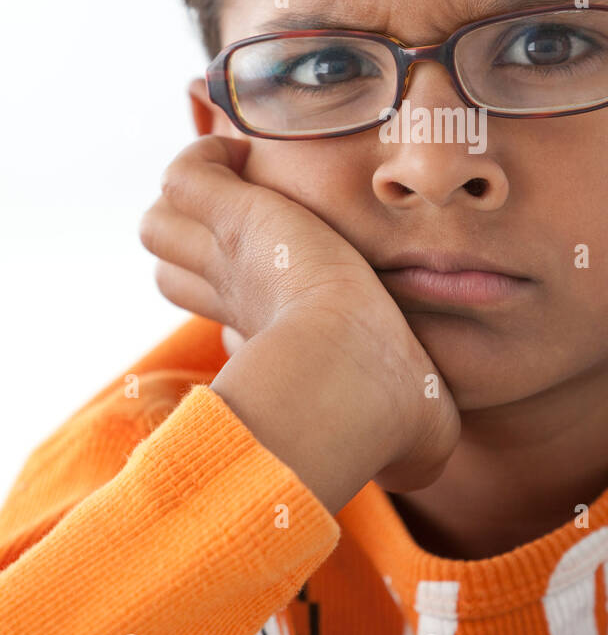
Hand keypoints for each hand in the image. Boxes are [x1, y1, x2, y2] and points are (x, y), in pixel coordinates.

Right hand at [139, 135, 460, 502]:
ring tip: (243, 186)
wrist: (356, 382)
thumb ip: (413, 456)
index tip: (284, 298)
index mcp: (268, 343)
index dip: (240, 300)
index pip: (223, 312)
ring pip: (161, 223)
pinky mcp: (233, 216)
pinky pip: (186, 175)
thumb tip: (419, 477)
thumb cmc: (385, 421)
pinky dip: (205, 160)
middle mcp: (233, 298)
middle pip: (172, 265)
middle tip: (254, 229)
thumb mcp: (409, 444)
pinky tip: (245, 158)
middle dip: (199, 244)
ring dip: (192, 204)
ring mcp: (226, 256)